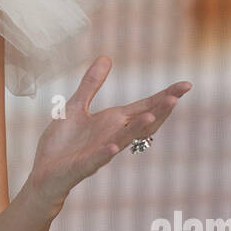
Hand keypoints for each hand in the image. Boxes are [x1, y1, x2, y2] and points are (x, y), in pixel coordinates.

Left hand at [27, 56, 190, 207]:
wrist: (43, 174)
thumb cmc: (62, 143)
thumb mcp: (75, 106)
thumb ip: (91, 84)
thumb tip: (107, 56)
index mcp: (112, 122)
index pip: (144, 106)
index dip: (164, 95)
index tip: (187, 84)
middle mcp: (112, 136)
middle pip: (142, 121)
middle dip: (161, 108)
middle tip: (180, 94)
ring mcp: (100, 152)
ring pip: (124, 139)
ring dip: (138, 127)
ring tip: (153, 113)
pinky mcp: (83, 166)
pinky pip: (98, 159)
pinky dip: (107, 152)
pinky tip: (115, 146)